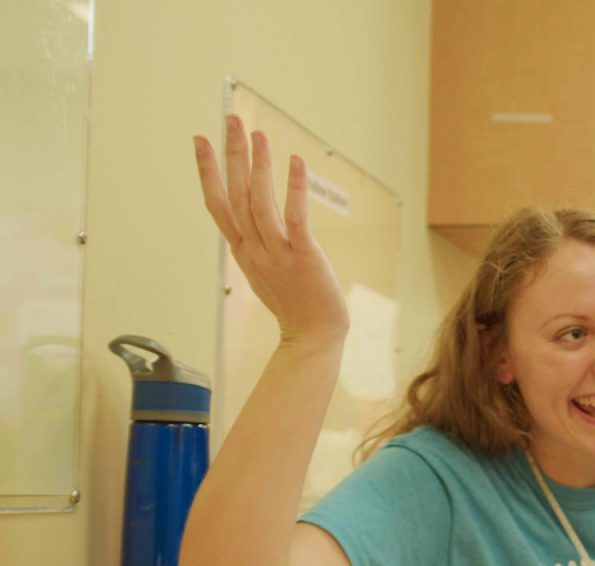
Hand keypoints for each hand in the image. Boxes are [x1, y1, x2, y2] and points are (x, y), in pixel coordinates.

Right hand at [194, 115, 346, 345]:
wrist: (313, 337)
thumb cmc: (294, 306)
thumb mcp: (265, 274)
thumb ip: (257, 247)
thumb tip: (251, 229)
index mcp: (243, 251)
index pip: (218, 204)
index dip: (207, 171)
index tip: (200, 140)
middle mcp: (254, 249)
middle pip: (236, 194)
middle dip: (230, 155)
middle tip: (230, 118)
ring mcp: (276, 253)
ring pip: (259, 202)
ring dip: (258, 166)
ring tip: (258, 134)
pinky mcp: (302, 256)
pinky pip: (294, 217)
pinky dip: (293, 188)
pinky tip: (294, 162)